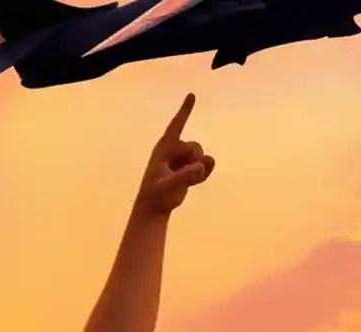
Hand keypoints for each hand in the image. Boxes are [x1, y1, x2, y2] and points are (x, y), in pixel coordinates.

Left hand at [134, 92, 214, 216]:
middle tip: (182, 174)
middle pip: (195, 147)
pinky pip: (205, 165)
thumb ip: (184, 177)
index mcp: (164, 148)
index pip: (176, 125)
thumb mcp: (169, 186)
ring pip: (201, 155)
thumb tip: (201, 167)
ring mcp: (182, 160)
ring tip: (185, 180)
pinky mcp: (188, 169)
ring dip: (199, 168)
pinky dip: (205, 173)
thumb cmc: (156, 195)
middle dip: (195, 160)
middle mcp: (173, 151)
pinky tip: (197, 181)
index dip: (184, 111)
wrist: (155, 207)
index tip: (191, 95)